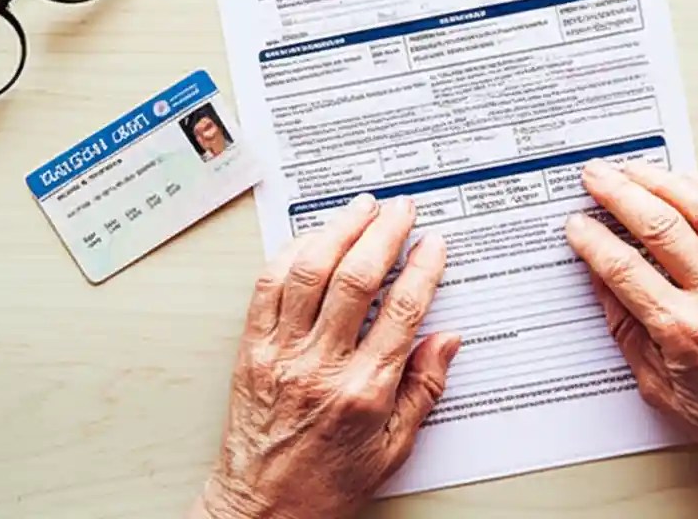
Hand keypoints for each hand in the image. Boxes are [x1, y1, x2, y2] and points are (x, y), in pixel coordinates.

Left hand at [189, 194, 460, 518]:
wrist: (262, 509)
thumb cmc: (327, 484)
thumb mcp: (394, 449)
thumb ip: (424, 389)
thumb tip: (446, 340)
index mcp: (362, 391)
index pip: (401, 312)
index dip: (423, 269)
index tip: (434, 245)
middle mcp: (319, 366)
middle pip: (356, 278)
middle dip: (384, 233)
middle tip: (401, 210)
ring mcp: (280, 353)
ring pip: (309, 271)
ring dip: (338, 230)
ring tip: (360, 208)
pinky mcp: (251, 350)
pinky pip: (267, 286)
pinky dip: (291, 253)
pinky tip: (312, 238)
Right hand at [565, 160, 697, 518]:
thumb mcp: (660, 391)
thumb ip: (627, 332)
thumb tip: (602, 284)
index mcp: (683, 331)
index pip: (623, 268)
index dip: (592, 240)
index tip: (576, 224)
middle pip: (659, 226)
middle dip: (619, 193)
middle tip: (597, 176)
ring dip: (666, 180)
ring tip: (639, 168)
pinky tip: (696, 181)